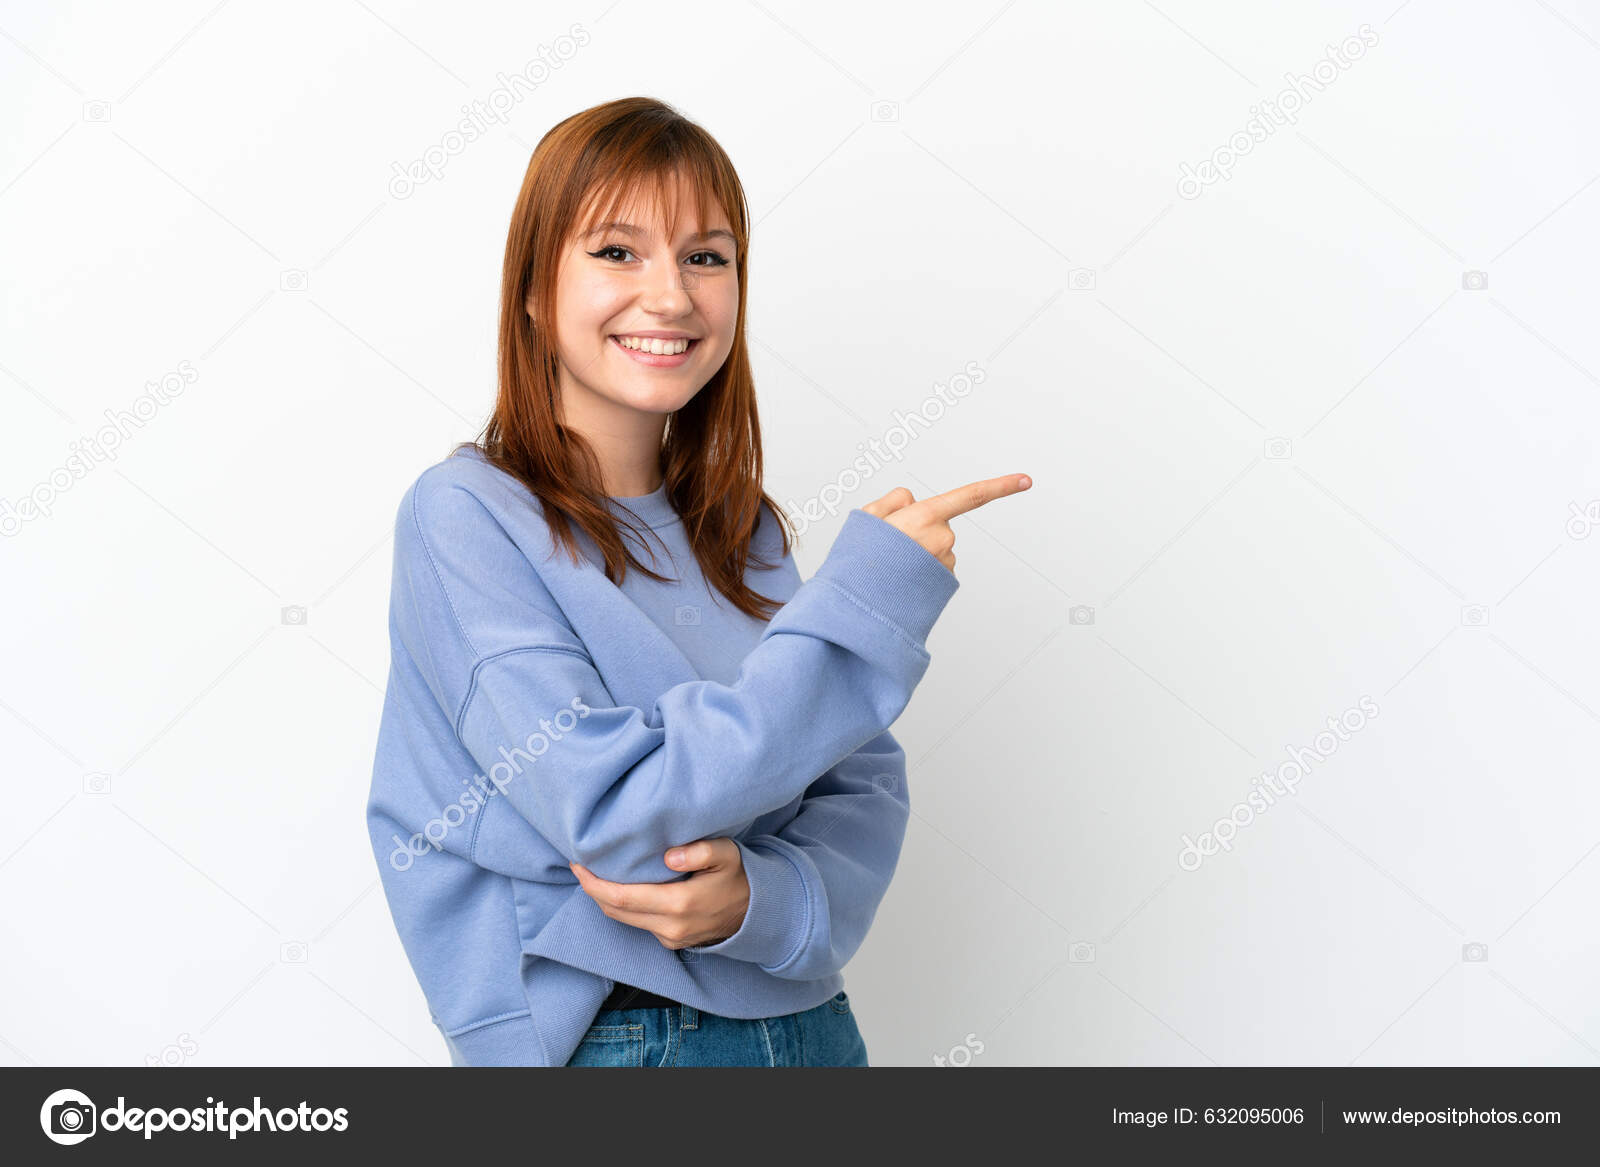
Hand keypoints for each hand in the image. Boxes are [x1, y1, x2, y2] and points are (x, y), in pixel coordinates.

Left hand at [569, 838, 750, 949]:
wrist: (758, 912)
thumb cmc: (740, 876)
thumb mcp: (727, 854)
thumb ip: (699, 851)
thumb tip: (668, 856)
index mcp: (680, 904)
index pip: (623, 898)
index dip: (595, 884)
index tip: (578, 865)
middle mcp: (670, 926)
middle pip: (616, 912)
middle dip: (593, 890)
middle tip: (579, 867)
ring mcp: (670, 938)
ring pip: (624, 920)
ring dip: (605, 900)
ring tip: (594, 875)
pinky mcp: (671, 942)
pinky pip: (638, 924)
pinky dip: (623, 908)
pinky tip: (619, 889)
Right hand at [861, 474, 1031, 573]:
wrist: (861, 606)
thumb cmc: (860, 561)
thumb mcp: (868, 517)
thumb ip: (895, 499)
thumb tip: (915, 502)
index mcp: (925, 516)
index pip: (971, 496)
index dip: (1001, 486)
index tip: (1026, 480)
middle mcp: (943, 538)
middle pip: (938, 522)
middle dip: (917, 529)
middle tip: (889, 545)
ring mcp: (946, 562)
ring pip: (936, 545)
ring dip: (918, 552)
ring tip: (892, 565)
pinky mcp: (945, 581)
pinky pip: (935, 565)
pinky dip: (922, 568)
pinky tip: (903, 576)